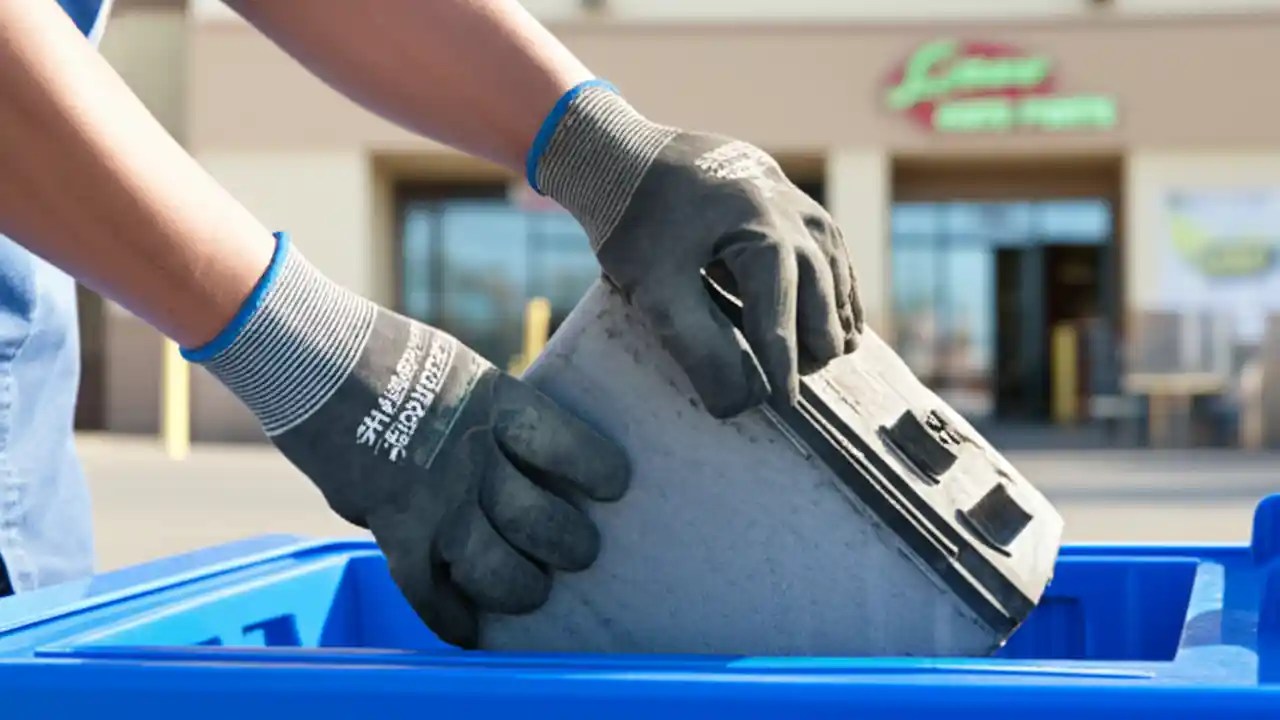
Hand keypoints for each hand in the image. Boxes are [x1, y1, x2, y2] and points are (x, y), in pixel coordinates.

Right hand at [185, 234, 628, 647]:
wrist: (310, 351)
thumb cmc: (378, 351)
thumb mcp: (453, 369)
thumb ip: (481, 418)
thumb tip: (501, 463)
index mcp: (499, 403)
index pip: (571, 446)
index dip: (599, 471)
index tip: (615, 487)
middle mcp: (477, 455)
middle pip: (544, 521)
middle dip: (570, 545)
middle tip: (579, 553)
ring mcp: (435, 496)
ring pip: (496, 568)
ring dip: (521, 589)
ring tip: (532, 591)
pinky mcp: (393, 525)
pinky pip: (427, 589)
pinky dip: (449, 618)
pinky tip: (468, 635)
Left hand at [532, 81, 863, 417]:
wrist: (618, 152)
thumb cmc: (633, 223)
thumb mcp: (655, 292)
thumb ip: (699, 349)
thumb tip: (740, 403)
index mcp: (761, 232)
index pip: (781, 315)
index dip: (783, 366)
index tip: (785, 405)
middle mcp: (789, 210)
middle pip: (820, 289)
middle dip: (815, 340)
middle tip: (804, 380)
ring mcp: (793, 196)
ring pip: (833, 264)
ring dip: (832, 310)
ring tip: (832, 352)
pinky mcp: (786, 191)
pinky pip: (826, 243)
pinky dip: (832, 280)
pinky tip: (833, 306)